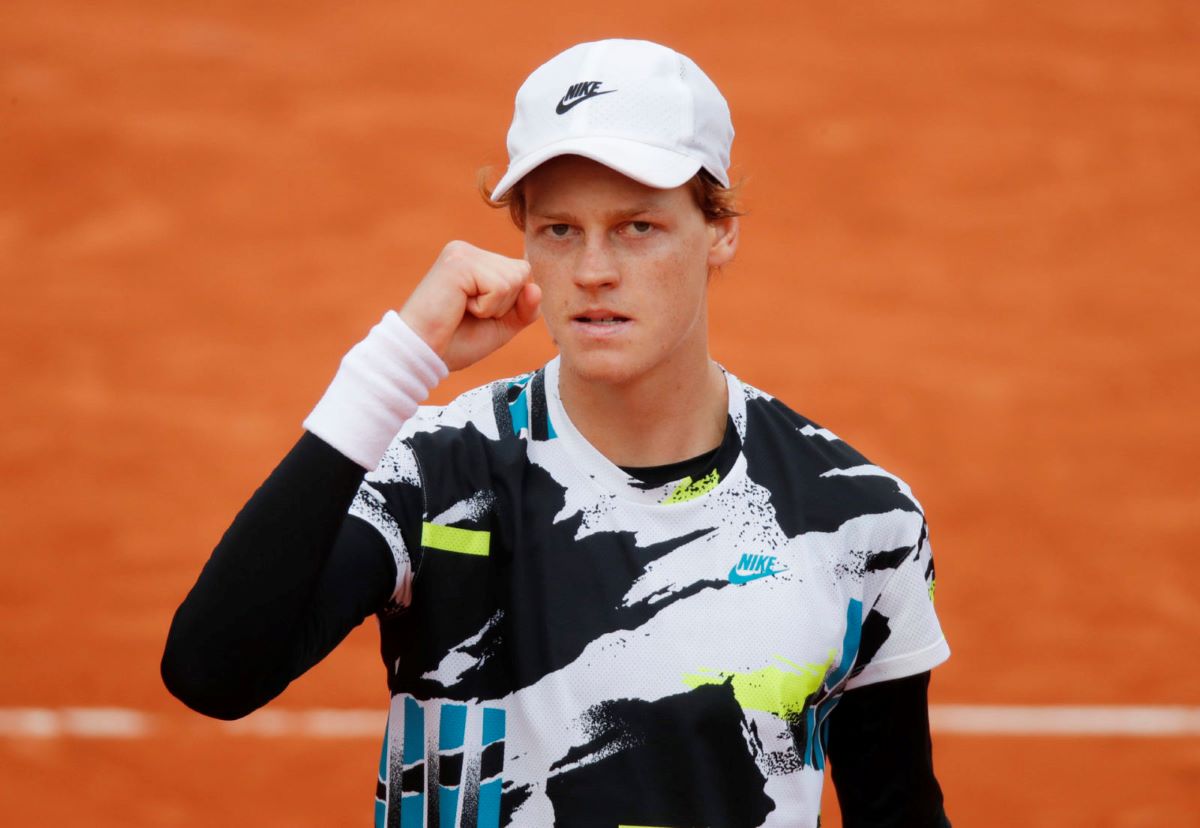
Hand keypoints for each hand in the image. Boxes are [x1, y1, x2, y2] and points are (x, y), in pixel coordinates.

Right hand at [398, 240, 541, 370]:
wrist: (422, 355)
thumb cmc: (456, 342)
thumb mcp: (502, 326)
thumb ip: (525, 308)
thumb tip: (534, 287)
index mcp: (476, 260)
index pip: (521, 274)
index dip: (510, 304)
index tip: (476, 314)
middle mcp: (468, 251)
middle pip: (521, 273)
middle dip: (504, 305)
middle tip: (469, 314)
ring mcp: (462, 253)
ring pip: (513, 279)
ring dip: (494, 307)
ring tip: (463, 311)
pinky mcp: (459, 263)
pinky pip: (499, 287)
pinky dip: (486, 308)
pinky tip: (459, 308)